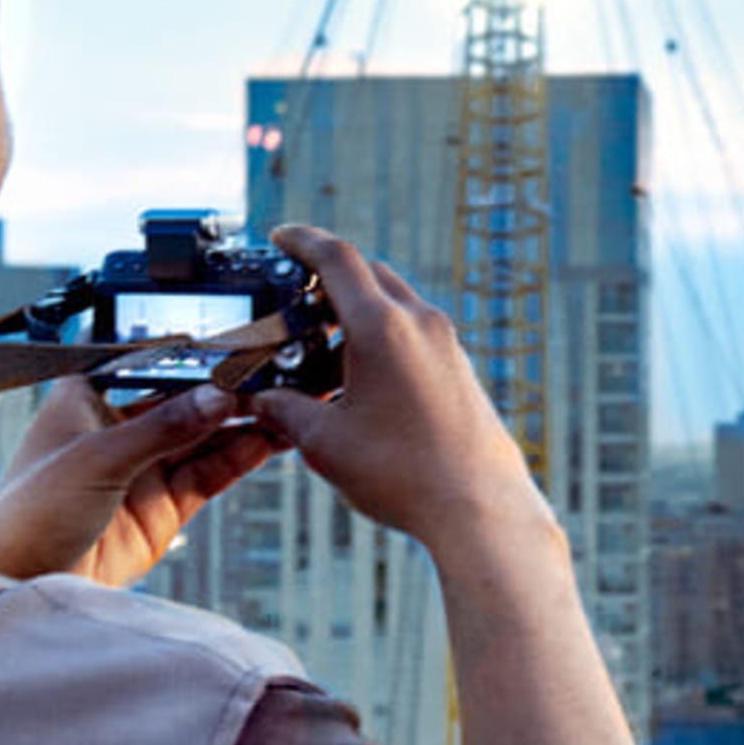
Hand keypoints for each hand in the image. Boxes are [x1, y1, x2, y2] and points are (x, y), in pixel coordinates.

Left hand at [0, 379, 285, 586]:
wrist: (20, 588)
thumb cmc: (27, 516)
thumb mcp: (96, 458)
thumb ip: (162, 427)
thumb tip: (217, 397)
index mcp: (87, 397)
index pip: (153, 365)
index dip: (196, 358)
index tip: (239, 348)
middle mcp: (118, 428)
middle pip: (186, 400)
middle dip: (229, 389)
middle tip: (276, 375)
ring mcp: (144, 469)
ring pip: (206, 436)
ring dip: (244, 421)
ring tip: (286, 404)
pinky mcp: (163, 508)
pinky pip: (210, 474)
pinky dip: (241, 457)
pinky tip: (269, 439)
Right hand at [245, 225, 553, 549]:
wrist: (480, 508)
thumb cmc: (405, 475)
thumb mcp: (325, 442)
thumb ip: (285, 411)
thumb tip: (263, 403)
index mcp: (382, 327)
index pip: (336, 258)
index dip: (302, 240)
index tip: (281, 235)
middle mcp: (420, 323)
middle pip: (368, 275)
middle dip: (328, 281)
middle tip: (295, 302)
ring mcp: (447, 345)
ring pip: (394, 305)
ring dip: (357, 314)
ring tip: (323, 355)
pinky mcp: (460, 369)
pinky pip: (416, 334)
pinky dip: (384, 340)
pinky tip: (363, 383)